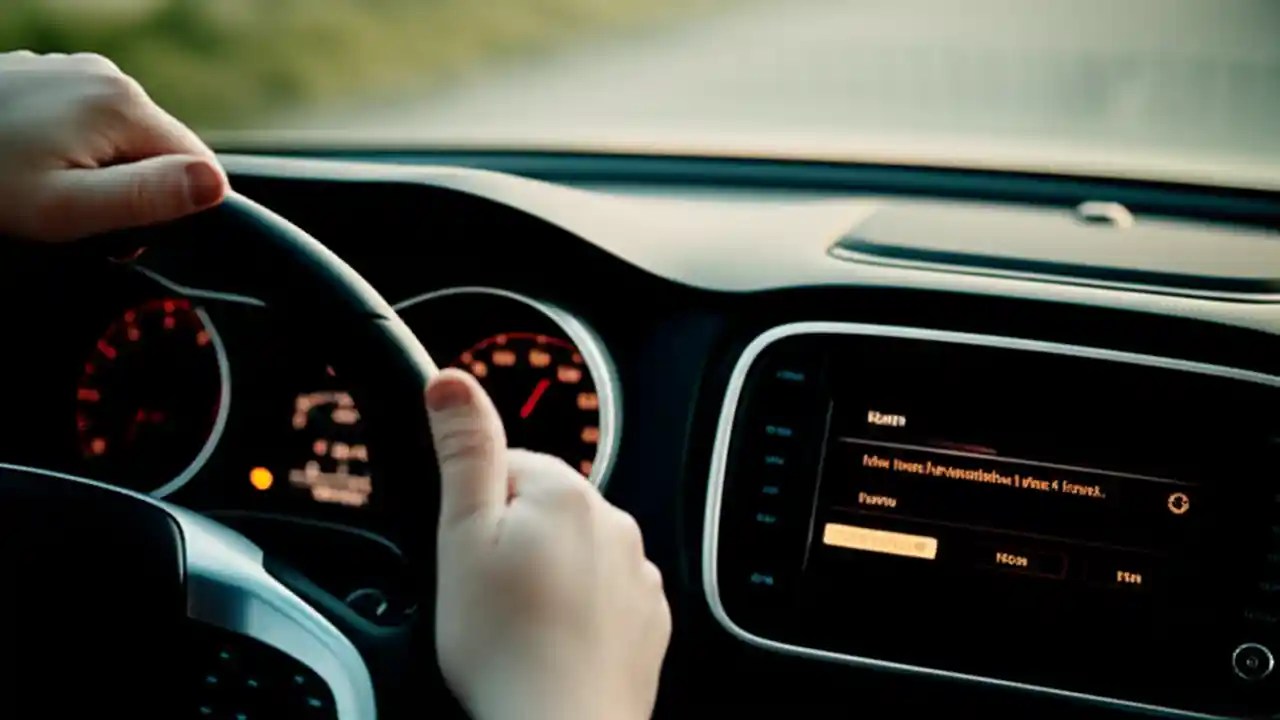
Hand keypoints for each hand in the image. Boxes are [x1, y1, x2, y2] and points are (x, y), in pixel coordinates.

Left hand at [0, 51, 227, 241]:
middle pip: (161, 152)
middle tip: (75, 218)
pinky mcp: (46, 77)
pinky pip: (88, 124)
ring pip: (124, 140)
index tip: (117, 230)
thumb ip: (147, 197)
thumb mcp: (66, 210)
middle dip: (134, 192)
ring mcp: (73, 71)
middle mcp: (107, 76)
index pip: (199, 168)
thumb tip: (215, 185)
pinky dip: (72, 152)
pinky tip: (29, 165)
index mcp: (123, 105)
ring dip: (101, 174)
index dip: (171, 210)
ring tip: (44, 190)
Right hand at [427, 368, 670, 719]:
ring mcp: (638, 573)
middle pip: (545, 510)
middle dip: (513, 542)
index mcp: (568, 492)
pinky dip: (579, 613)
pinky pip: (605, 597)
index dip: (477, 511)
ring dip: (549, 577)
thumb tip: (453, 381)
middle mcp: (615, 523)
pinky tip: (551, 643)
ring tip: (519, 627)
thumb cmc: (504, 646)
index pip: (510, 468)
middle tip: (487, 596)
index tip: (468, 555)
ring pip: (576, 555)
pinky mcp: (649, 618)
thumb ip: (465, 451)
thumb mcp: (462, 537)